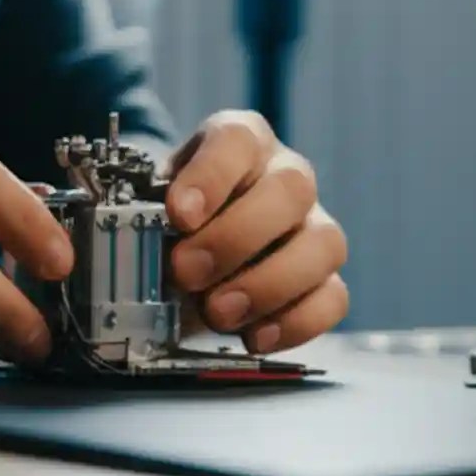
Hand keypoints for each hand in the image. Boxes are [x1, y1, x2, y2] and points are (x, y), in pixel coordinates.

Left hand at [166, 111, 348, 352]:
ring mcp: (314, 225)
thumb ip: (150, 220)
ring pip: (323, 243)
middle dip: (234, 238)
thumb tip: (141, 248)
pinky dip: (296, 322)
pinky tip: (255, 336)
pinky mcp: (326, 277)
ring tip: (218, 313)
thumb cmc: (175, 221)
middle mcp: (287, 175)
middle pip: (290, 189)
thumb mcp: (154, 209)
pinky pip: (334, 297)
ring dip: (267, 285)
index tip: (180, 214)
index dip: (211, 176)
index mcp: (240, 142)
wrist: (191, 248)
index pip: (237, 140)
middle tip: (187, 272)